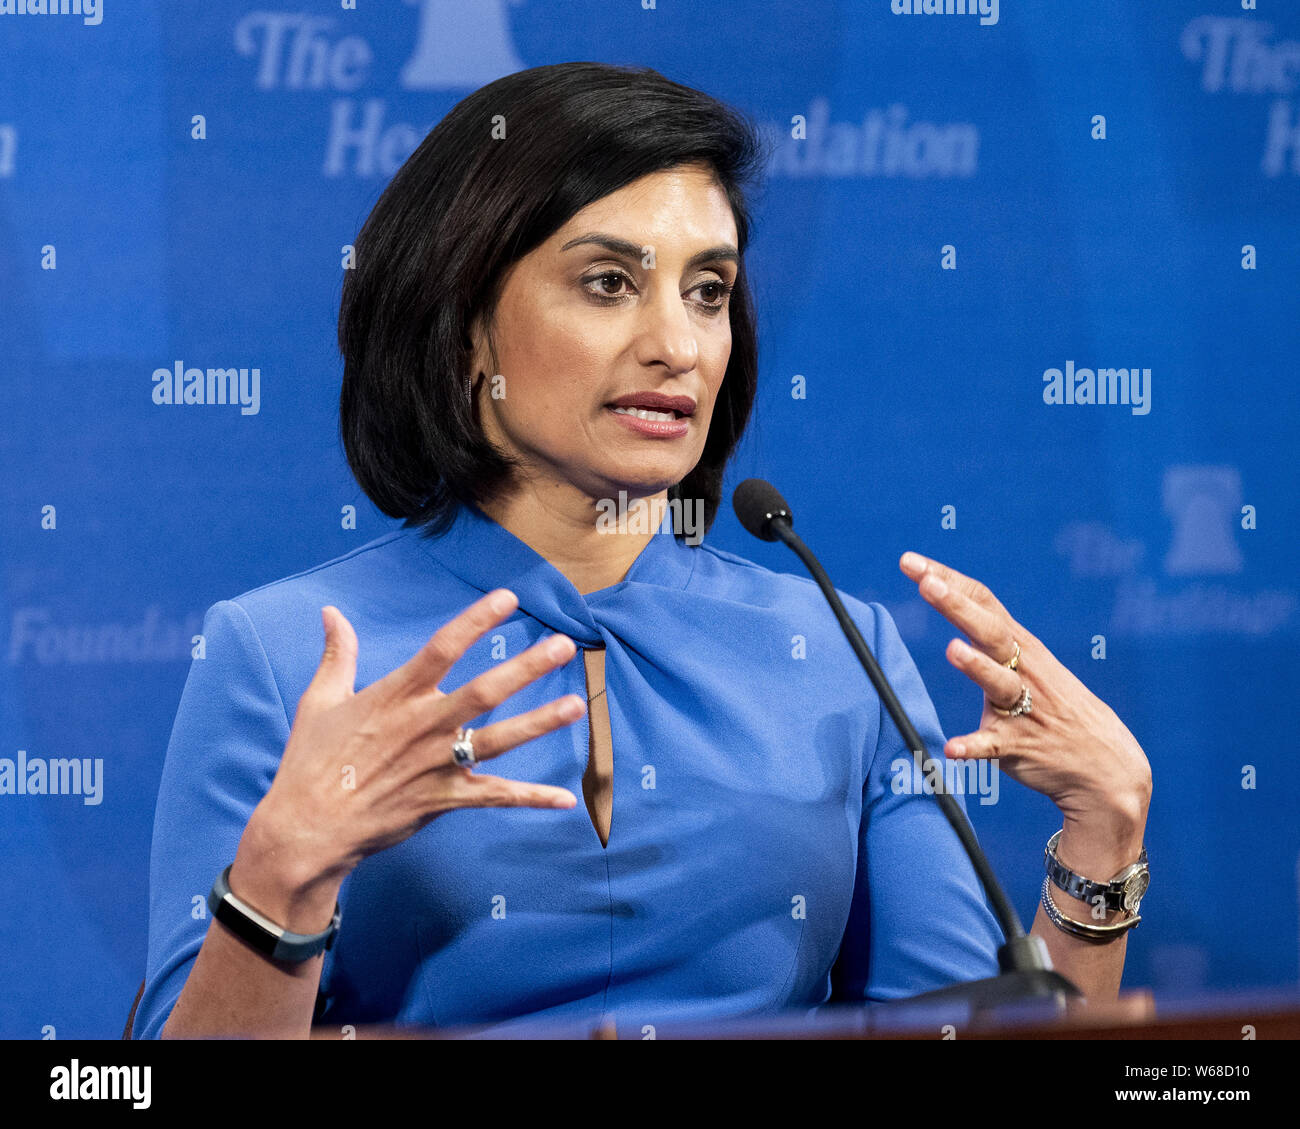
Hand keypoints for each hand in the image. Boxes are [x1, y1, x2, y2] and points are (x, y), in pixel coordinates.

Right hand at [246, 588, 584, 891]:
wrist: (306, 830)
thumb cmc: (310, 763)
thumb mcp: (318, 702)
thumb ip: (337, 655)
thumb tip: (331, 612)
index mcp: (394, 696)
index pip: (442, 649)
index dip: (476, 621)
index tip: (509, 598)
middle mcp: (422, 727)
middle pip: (483, 691)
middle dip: (526, 667)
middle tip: (564, 646)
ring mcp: (435, 765)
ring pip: (497, 740)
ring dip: (539, 722)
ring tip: (576, 705)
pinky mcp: (442, 800)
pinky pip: (494, 796)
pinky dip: (530, 798)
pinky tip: (564, 798)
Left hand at [898, 551, 1151, 832]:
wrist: (1107, 766)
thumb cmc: (1057, 707)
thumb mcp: (1029, 664)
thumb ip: (991, 639)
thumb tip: (953, 602)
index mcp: (1020, 646)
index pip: (981, 602)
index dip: (947, 581)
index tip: (911, 562)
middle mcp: (1024, 669)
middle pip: (989, 631)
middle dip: (958, 607)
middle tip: (928, 584)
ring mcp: (1025, 708)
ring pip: (999, 682)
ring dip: (976, 667)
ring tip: (952, 649)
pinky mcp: (1021, 746)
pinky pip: (994, 746)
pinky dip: (973, 747)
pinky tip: (953, 748)